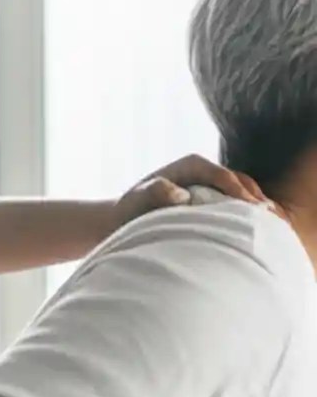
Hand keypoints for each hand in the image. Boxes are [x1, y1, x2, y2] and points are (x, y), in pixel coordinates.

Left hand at [114, 153, 269, 227]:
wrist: (127, 218)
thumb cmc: (132, 209)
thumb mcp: (139, 199)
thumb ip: (156, 192)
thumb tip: (179, 194)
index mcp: (191, 165)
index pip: (222, 176)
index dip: (238, 191)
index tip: (251, 208)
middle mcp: (206, 172)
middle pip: (240, 182)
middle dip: (255, 199)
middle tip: (270, 219)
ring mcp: (213, 186)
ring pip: (244, 193)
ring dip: (257, 208)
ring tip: (270, 227)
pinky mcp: (216, 200)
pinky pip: (239, 205)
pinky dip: (250, 216)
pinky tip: (260, 231)